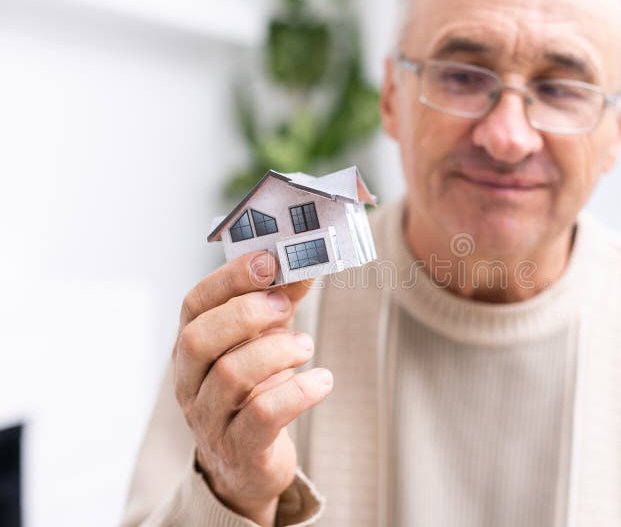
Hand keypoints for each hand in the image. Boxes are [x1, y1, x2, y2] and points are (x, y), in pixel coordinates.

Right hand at [172, 251, 332, 525]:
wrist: (247, 465)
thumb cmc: (253, 391)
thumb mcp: (262, 342)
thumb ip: (278, 303)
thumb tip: (305, 262)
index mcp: (191, 347)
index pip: (194, 304)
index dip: (229, 278)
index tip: (268, 261)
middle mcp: (190, 382)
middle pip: (199, 339)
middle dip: (246, 314)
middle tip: (285, 306)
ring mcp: (209, 419)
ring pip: (232, 375)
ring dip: (278, 352)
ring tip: (306, 346)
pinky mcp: (240, 449)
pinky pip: (263, 416)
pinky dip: (299, 391)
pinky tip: (323, 381)